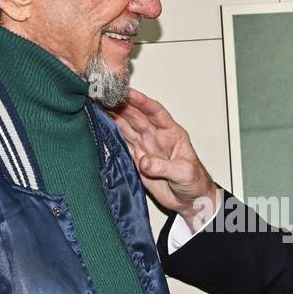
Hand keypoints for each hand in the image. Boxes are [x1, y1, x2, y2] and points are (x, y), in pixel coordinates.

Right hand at [108, 90, 218, 228]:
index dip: (141, 101)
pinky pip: (122, 143)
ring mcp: (145, 147)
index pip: (155, 111)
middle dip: (121, 105)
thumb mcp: (184, 173)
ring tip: (99, 106)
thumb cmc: (194, 183)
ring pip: (127, 127)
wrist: (189, 201)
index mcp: (172, 133)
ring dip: (113, 116)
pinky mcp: (136, 159)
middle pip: (136, 116)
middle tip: (105, 96)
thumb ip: (164, 167)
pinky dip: (111, 134)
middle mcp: (156, 136)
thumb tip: (145, 162)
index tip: (127, 92)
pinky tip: (101, 125)